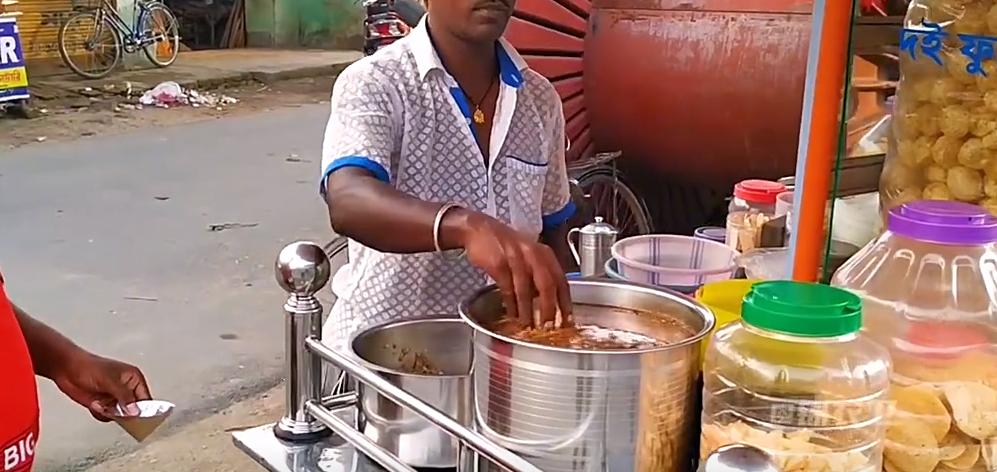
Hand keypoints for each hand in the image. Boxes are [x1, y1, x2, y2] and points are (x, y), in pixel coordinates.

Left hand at [52, 351, 150, 421]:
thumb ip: (124, 396)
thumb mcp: (110, 381)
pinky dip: (100, 414)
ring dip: (109, 412)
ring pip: (120, 415)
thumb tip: (135, 411)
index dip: (143, 410)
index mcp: (134, 379)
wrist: (66, 370)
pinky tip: (94, 404)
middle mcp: (126, 389)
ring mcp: (114, 397)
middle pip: (134, 409)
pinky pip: (107, 417)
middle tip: (115, 411)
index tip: (139, 420)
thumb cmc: (89, 367)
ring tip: (100, 403)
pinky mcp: (103, 404)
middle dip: (123, 412)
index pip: (145, 399)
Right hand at [452, 210, 571, 326]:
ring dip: (527, 311)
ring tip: (528, 326)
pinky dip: (511, 304)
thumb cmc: (505, 244)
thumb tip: (548, 300)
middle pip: (547, 285)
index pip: (561, 280)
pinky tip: (512, 314)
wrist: (479, 230)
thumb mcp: (529, 254)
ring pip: (526, 290)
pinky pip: (507, 288)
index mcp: (544, 253)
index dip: (565, 302)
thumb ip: (540, 274)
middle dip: (549, 309)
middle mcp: (533, 254)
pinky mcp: (498, 264)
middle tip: (548, 326)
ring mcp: (515, 258)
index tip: (567, 319)